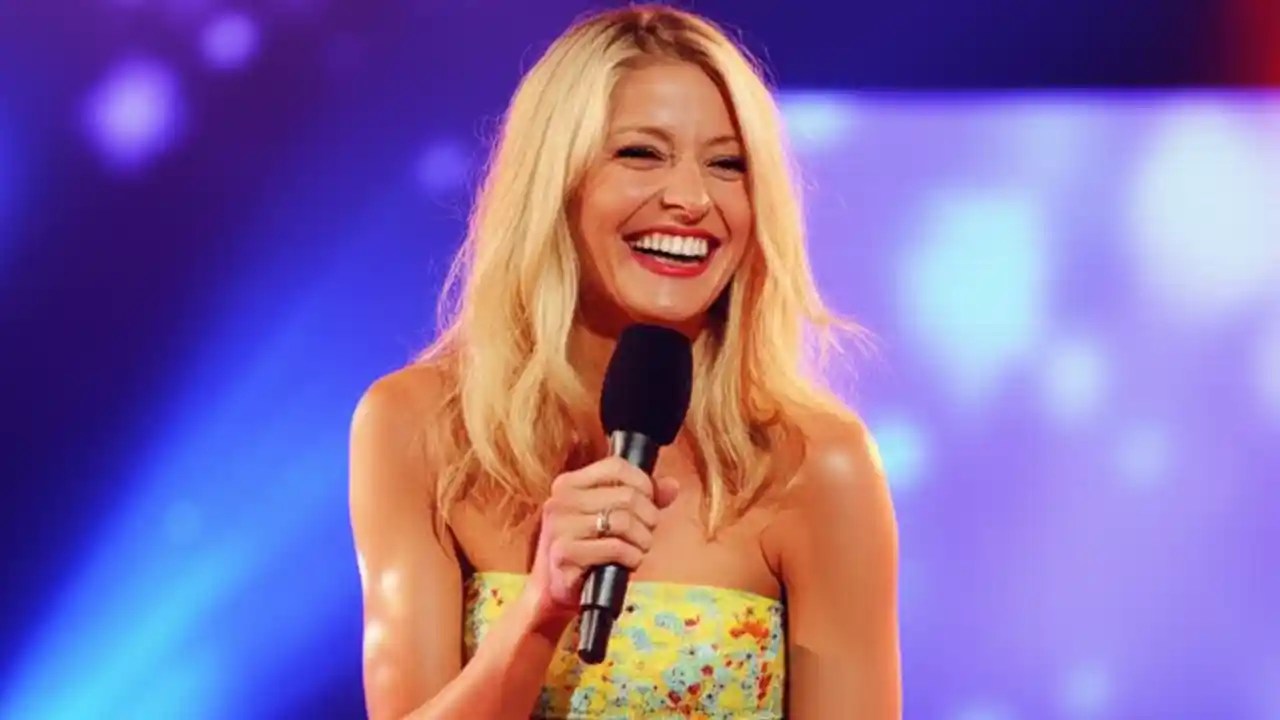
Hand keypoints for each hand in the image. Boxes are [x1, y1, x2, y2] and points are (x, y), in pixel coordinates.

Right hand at [523, 456, 680, 623]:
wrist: (553, 589)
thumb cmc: (586, 550)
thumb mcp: (610, 517)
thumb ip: (642, 499)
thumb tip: (672, 486)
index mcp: (568, 484)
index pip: (616, 466)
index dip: (643, 483)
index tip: (650, 502)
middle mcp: (561, 501)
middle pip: (626, 496)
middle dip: (648, 517)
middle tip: (646, 533)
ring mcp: (560, 527)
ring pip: (623, 521)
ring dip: (642, 539)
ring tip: (638, 549)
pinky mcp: (565, 553)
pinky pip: (616, 547)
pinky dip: (632, 556)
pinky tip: (629, 562)